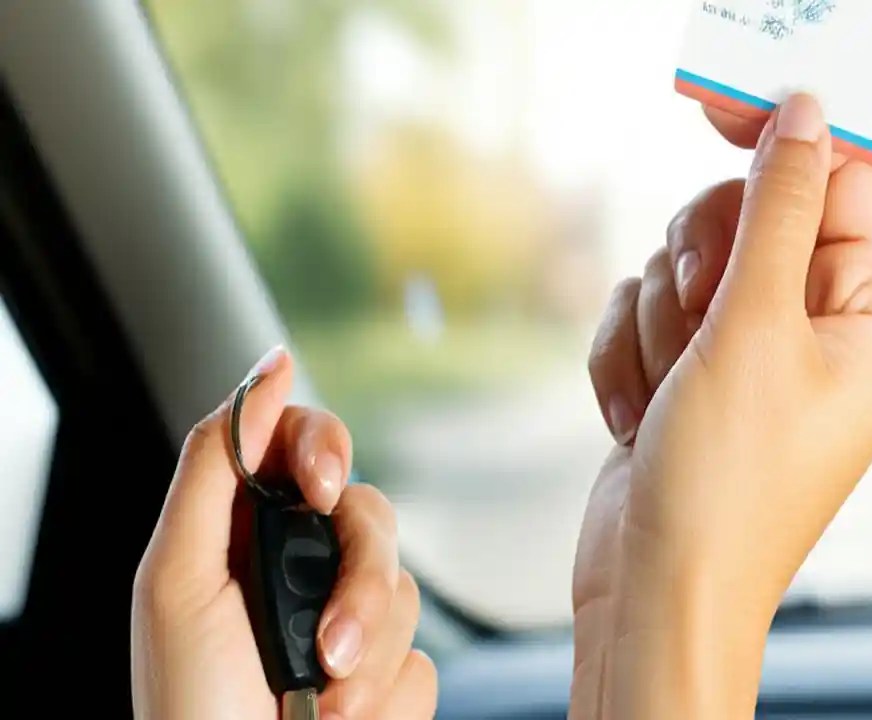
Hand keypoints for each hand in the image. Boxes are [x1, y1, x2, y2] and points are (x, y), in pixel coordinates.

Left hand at [131, 347, 436, 719]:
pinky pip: (423, 663)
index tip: (318, 491)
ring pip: (407, 594)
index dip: (324, 448)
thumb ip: (216, 464)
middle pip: (372, 516)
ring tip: (323, 701)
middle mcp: (303, 569)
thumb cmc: (186, 704)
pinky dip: (383, 699)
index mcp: (247, 532)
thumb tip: (271, 365)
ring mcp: (349, 623)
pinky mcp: (389, 676)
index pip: (306, 443)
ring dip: (366, 654)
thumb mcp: (176, 576)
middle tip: (324, 643)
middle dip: (358, 582)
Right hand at [572, 94, 871, 717]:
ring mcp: (751, 353)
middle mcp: (820, 332)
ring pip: (687, 261)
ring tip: (672, 392)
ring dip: (659, 321)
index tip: (722, 116)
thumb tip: (804, 116)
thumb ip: (778, 210)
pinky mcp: (692, 372)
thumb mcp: (757, 331)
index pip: (845, 188)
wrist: (653, 593)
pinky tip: (640, 417)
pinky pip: (645, 308)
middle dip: (704, 263)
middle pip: (754, 214)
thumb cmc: (726, 490)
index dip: (786, 146)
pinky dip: (629, 354)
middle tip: (701, 313)